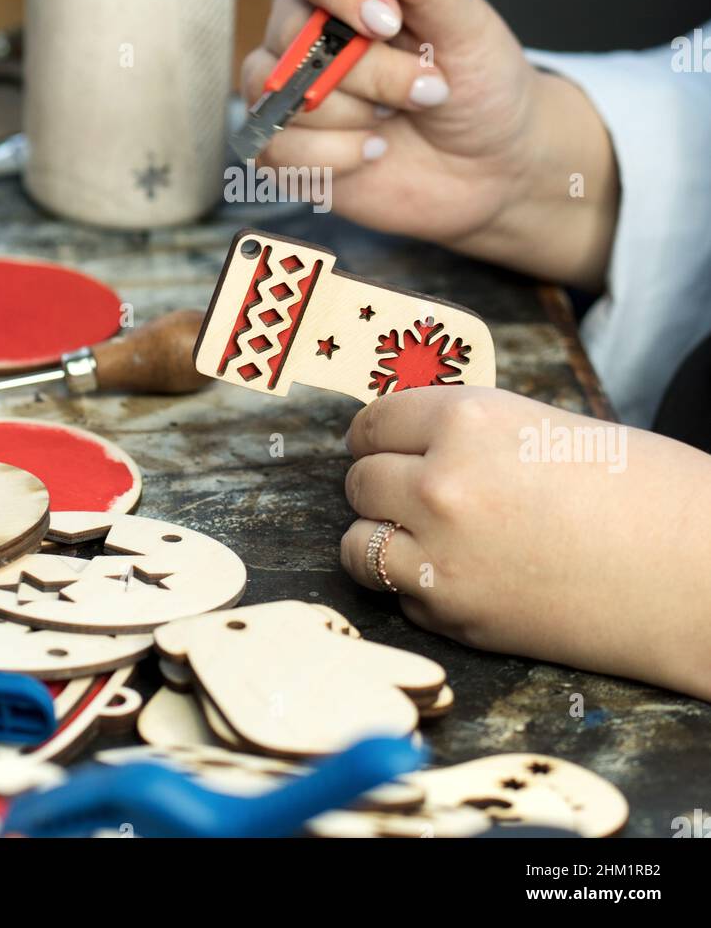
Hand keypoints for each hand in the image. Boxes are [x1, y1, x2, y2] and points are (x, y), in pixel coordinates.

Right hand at [241, 0, 617, 288]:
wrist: (489, 163)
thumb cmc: (478, 84)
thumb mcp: (469, 30)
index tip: (388, 22)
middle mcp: (311, 27)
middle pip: (294, 33)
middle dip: (369, 71)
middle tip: (429, 88)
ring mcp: (293, 85)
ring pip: (281, 91)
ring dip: (352, 115)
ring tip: (396, 118)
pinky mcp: (287, 142)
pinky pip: (277, 146)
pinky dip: (335, 155)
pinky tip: (374, 150)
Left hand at [342, 386, 710, 700]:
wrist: (691, 572)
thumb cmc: (638, 489)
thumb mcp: (543, 427)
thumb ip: (472, 434)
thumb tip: (416, 441)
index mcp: (466, 419)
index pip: (375, 422)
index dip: (378, 437)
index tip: (380, 446)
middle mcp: (439, 483)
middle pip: (359, 481)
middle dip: (381, 486)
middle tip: (412, 495)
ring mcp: (440, 554)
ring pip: (357, 543)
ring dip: (382, 539)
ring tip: (422, 539)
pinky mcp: (454, 615)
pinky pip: (397, 594)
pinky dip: (415, 588)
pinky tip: (461, 578)